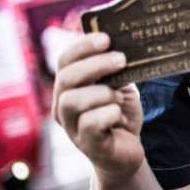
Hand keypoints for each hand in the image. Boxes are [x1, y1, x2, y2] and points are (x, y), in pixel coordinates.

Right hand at [53, 33, 144, 180]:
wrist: (127, 152)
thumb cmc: (120, 115)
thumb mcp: (119, 86)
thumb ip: (115, 69)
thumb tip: (124, 45)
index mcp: (69, 87)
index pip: (64, 61)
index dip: (82, 46)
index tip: (106, 38)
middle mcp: (62, 106)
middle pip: (66, 78)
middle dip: (95, 65)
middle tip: (121, 60)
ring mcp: (71, 127)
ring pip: (72, 101)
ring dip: (101, 93)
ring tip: (119, 97)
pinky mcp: (87, 144)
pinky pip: (90, 124)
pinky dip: (109, 114)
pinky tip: (119, 116)